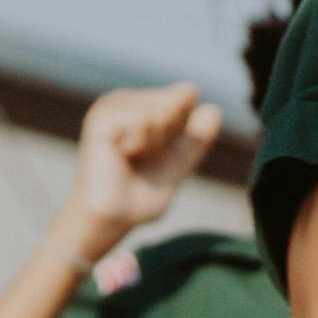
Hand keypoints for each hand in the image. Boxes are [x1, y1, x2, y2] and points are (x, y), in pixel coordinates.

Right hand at [61, 79, 222, 261]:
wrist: (111, 220)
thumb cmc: (138, 197)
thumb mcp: (178, 164)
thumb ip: (197, 139)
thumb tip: (214, 109)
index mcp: (141, 106)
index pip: (187, 97)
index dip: (183, 131)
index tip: (157, 154)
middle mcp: (124, 100)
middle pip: (179, 100)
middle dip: (171, 135)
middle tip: (143, 158)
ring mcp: (111, 106)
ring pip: (163, 108)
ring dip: (156, 142)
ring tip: (130, 157)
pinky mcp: (102, 117)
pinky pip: (145, 121)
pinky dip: (142, 144)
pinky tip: (121, 155)